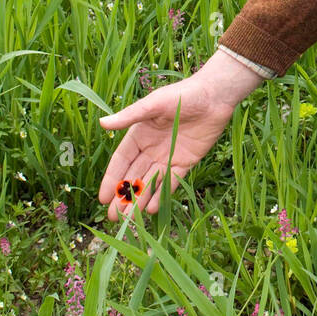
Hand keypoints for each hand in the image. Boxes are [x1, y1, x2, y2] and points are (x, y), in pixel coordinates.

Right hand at [97, 51, 258, 219]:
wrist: (214, 96)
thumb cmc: (182, 95)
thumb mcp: (154, 104)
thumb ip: (130, 116)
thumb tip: (103, 123)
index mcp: (139, 134)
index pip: (121, 161)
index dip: (111, 179)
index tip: (102, 197)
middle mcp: (151, 148)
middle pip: (134, 176)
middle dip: (123, 196)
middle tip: (113, 217)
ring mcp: (168, 156)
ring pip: (151, 182)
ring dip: (140, 200)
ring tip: (130, 220)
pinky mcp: (186, 161)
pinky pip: (171, 181)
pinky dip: (162, 194)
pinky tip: (151, 209)